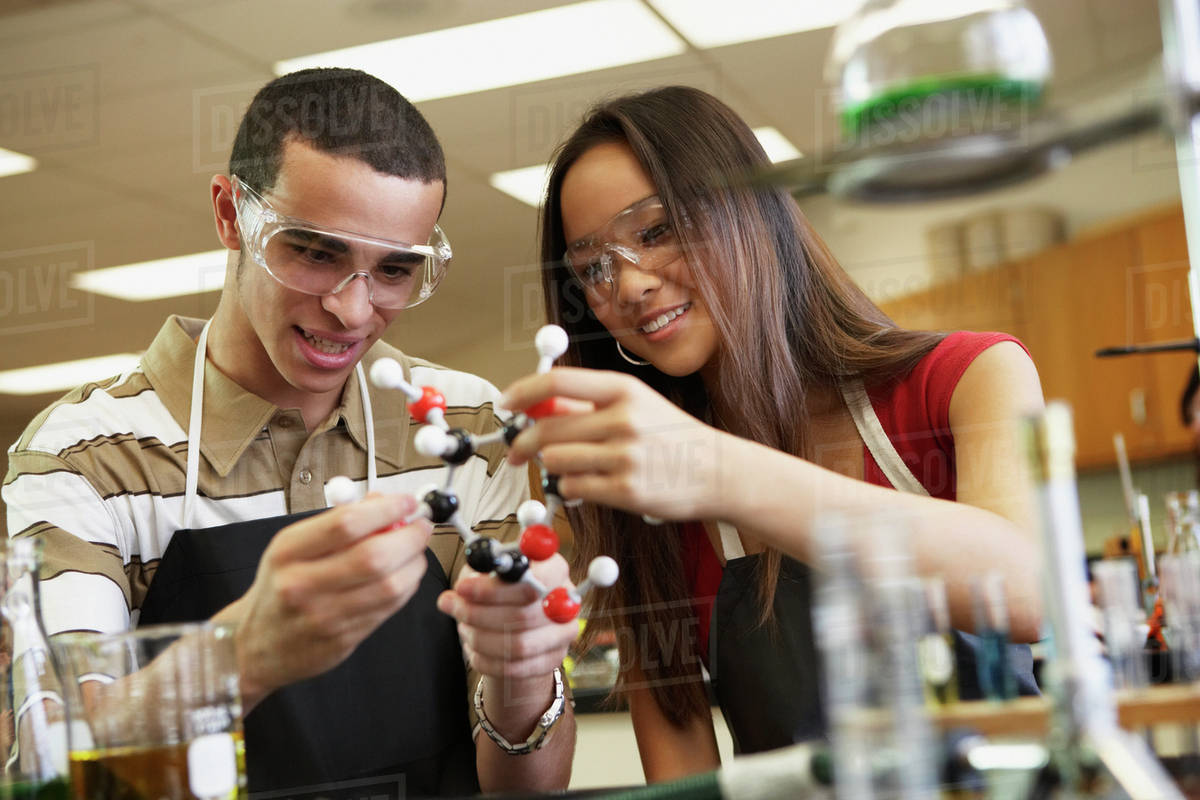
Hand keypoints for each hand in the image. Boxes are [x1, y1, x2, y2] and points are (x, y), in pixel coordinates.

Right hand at [221, 493, 431, 707]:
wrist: (256, 645)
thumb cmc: (280, 588)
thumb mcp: (294, 547)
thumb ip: (337, 523)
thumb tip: (384, 502)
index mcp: (288, 552)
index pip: (345, 524)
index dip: (386, 510)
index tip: (406, 502)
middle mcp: (302, 584)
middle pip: (374, 556)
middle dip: (409, 537)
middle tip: (421, 526)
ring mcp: (323, 616)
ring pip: (389, 585)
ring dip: (414, 563)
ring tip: (415, 551)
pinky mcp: (343, 640)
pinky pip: (389, 608)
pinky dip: (406, 586)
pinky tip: (404, 575)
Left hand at [437, 553, 577, 741]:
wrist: (516, 619)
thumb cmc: (500, 586)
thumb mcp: (488, 569)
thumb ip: (480, 571)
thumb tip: (465, 585)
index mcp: (553, 567)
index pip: (536, 579)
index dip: (496, 587)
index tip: (461, 587)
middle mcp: (565, 600)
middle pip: (524, 615)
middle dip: (479, 613)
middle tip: (451, 606)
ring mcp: (563, 632)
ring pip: (519, 645)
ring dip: (480, 638)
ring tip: (462, 626)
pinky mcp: (553, 658)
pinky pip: (516, 668)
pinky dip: (487, 660)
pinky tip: (472, 647)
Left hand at [500, 367, 728, 520]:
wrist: (719, 471)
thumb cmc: (671, 436)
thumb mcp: (636, 405)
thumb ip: (588, 405)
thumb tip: (537, 404)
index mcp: (623, 390)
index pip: (557, 382)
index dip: (523, 391)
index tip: (505, 404)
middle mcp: (624, 419)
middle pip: (548, 427)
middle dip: (523, 442)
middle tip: (516, 453)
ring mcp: (625, 456)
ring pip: (555, 460)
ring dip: (552, 467)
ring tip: (570, 467)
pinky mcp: (626, 491)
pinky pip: (573, 488)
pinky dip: (571, 488)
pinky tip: (587, 485)